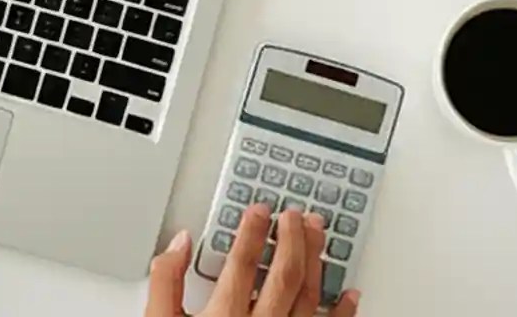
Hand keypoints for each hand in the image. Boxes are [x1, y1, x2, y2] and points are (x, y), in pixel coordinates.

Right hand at [145, 204, 360, 316]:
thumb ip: (166, 284)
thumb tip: (179, 243)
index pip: (243, 260)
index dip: (253, 230)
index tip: (260, 210)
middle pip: (284, 273)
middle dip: (292, 238)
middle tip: (295, 214)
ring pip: (309, 296)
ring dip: (316, 261)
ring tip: (318, 233)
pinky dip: (343, 313)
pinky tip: (350, 294)